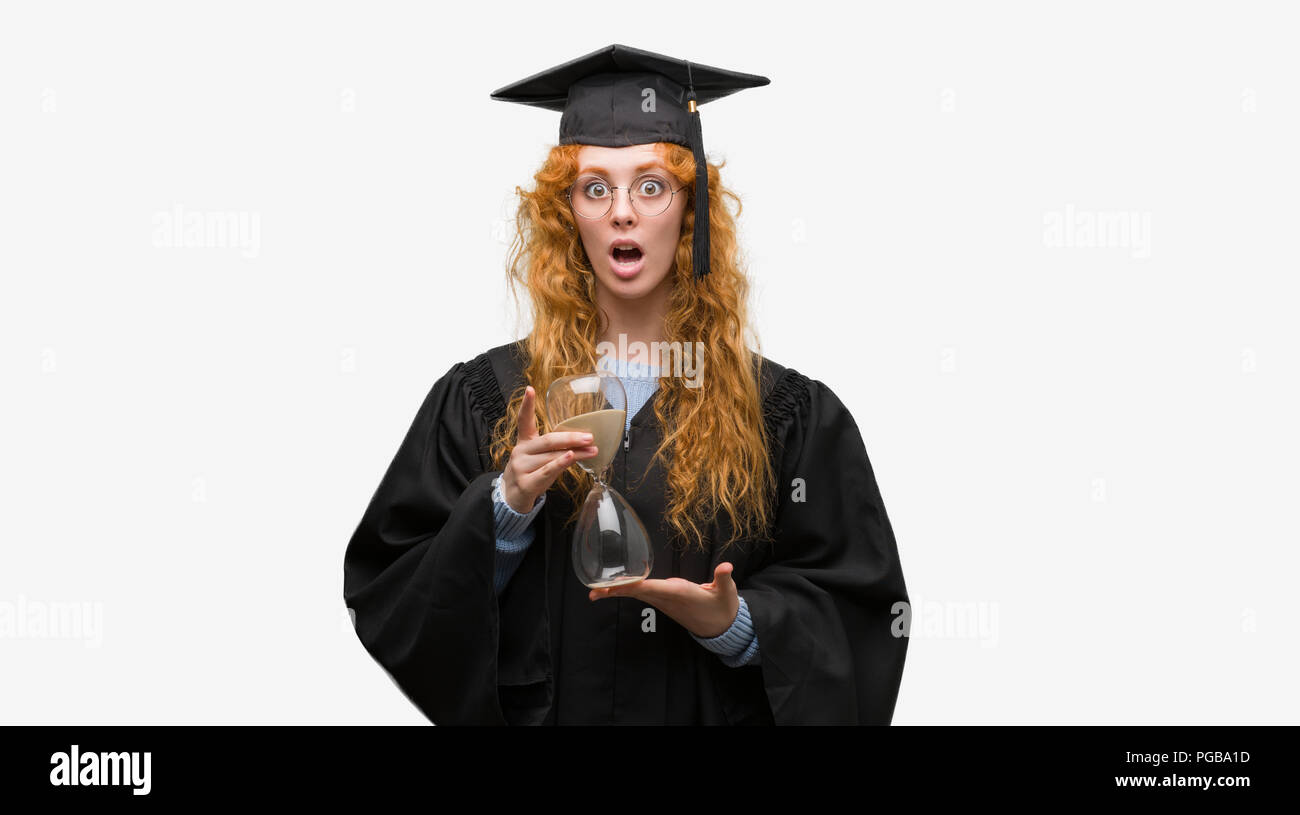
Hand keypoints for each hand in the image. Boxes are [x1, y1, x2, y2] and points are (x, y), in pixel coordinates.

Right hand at [501, 386, 598, 512]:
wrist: (512, 499)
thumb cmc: (531, 475)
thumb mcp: (540, 459)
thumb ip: (556, 450)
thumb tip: (584, 444)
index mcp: (524, 442)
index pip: (523, 421)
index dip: (526, 405)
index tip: (530, 389)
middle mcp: (520, 452)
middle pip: (547, 440)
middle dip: (571, 438)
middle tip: (589, 437)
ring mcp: (521, 468)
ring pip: (551, 457)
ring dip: (575, 454)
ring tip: (592, 451)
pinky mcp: (525, 483)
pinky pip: (547, 472)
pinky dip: (560, 464)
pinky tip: (571, 458)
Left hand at [589, 562, 740, 638]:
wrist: (722, 628)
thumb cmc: (723, 607)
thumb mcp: (727, 592)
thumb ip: (724, 577)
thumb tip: (726, 566)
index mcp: (678, 593)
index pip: (649, 588)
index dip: (630, 586)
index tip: (612, 586)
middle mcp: (667, 598)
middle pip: (636, 592)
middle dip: (615, 591)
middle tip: (592, 592)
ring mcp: (664, 601)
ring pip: (636, 594)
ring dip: (617, 591)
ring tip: (595, 590)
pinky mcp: (665, 601)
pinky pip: (642, 594)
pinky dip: (628, 590)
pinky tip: (616, 587)